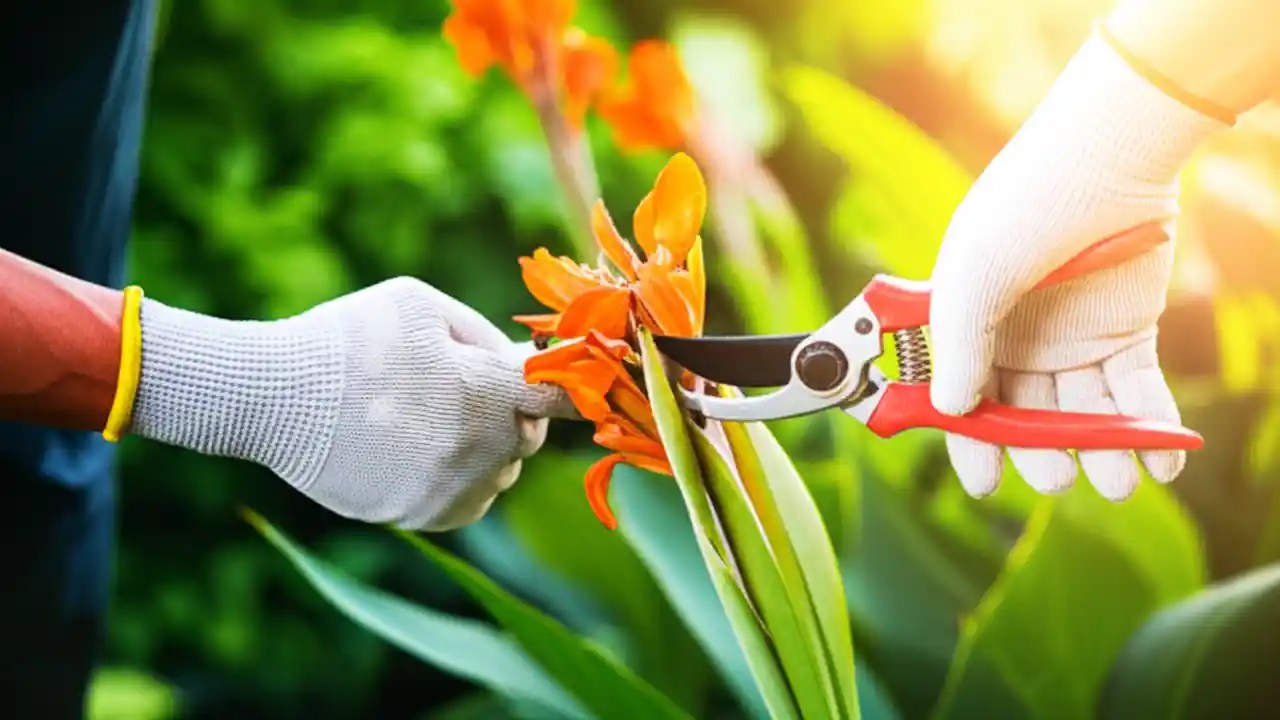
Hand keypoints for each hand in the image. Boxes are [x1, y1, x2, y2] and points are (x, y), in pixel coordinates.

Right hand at [130, 277, 574, 530]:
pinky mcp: (421, 517)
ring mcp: (451, 490)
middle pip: (527, 435)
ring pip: (499, 473)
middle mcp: (481, 451)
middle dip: (509, 411)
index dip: (575, 388)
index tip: (585, 385)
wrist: (274, 396)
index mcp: (490, 393)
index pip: (563, 398)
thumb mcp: (422, 306)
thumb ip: (485, 336)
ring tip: (425, 417)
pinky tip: (416, 449)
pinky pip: (466, 500)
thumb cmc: (350, 337)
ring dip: (482, 448)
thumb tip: (526, 362)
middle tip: (463, 387)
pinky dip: (456, 479)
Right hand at [928, 32, 1225, 500]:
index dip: (968, 441)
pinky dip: (1148, 425)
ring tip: (1120, 483)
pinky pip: (1135, 390)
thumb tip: (953, 411)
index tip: (983, 482)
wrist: (1107, 159)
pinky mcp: (1126, 332)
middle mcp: (1016, 340)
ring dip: (1100, 451)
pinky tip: (1161, 459)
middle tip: (1058, 478)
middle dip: (1040, 452)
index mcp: (968, 326)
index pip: (961, 396)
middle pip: (1023, 414)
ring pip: (1082, 413)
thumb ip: (960, 348)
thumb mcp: (972, 277)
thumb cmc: (1024, 209)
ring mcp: (1072, 339)